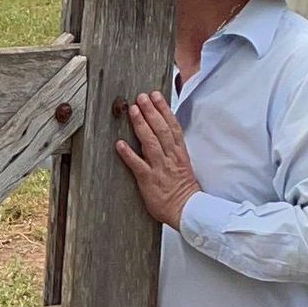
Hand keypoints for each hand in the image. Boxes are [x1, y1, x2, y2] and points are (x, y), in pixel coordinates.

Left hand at [114, 91, 200, 228]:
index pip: (172, 126)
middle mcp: (170, 157)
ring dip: (141, 125)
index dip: (164, 109)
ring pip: (150, 142)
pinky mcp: (149, 180)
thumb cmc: (184, 190)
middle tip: (142, 97)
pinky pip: (137, 165)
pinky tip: (119, 144)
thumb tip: (165, 134)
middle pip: (161, 130)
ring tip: (133, 110)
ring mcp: (160, 168)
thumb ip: (174, 149)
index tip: (156, 96)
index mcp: (179, 153)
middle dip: (151, 111)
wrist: (188, 210)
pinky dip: (128, 154)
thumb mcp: (184, 165)